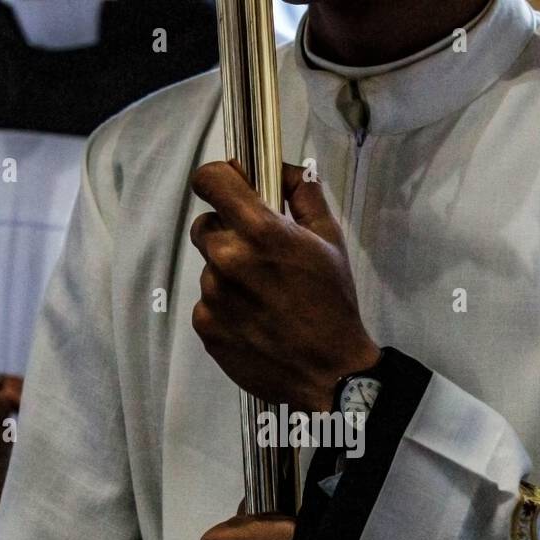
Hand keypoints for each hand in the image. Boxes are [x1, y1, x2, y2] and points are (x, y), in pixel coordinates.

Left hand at [189, 161, 380, 412]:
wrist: (328, 371)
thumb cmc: (333, 304)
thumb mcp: (330, 240)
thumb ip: (304, 195)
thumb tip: (283, 169)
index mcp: (260, 231)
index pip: (210, 180)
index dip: (218, 178)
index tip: (228, 186)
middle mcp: (229, 259)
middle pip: (205, 225)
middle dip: (228, 232)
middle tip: (259, 255)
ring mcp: (213, 295)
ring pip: (209, 268)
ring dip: (229, 274)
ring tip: (263, 296)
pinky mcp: (206, 325)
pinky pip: (207, 302)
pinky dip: (225, 306)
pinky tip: (254, 319)